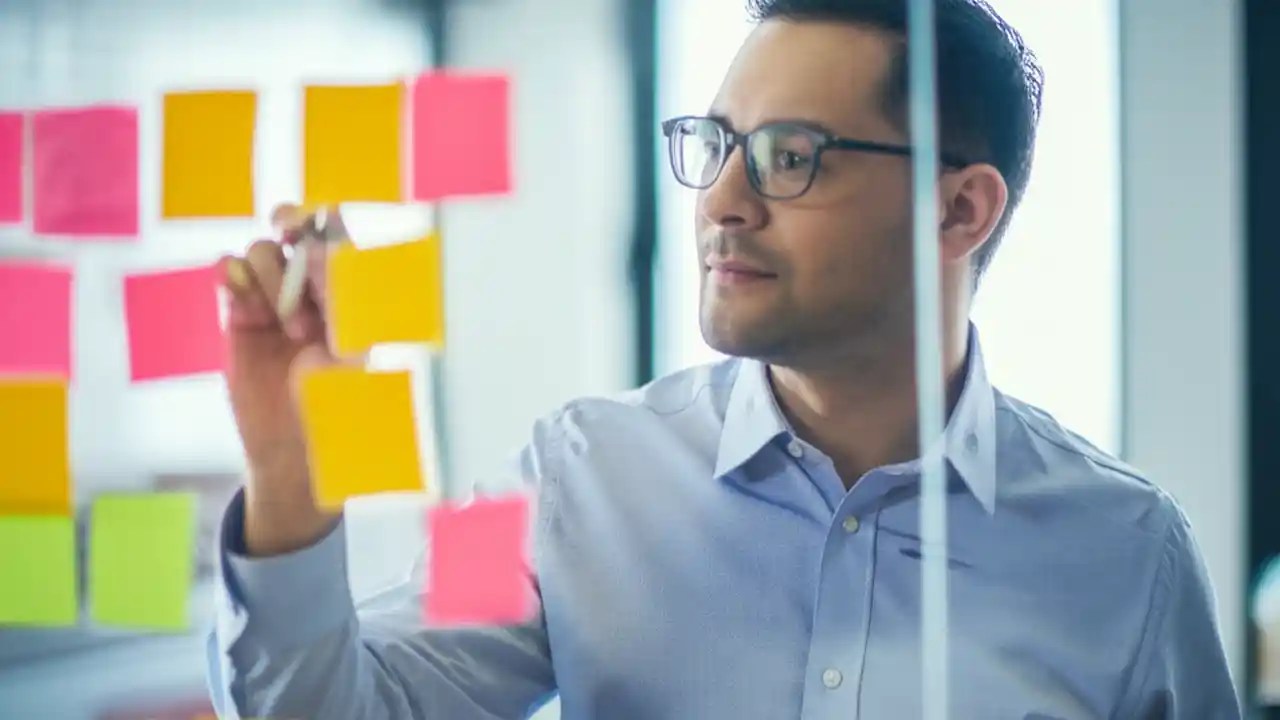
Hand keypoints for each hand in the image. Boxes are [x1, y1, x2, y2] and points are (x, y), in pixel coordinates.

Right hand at [219, 203, 346, 555]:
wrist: (294, 448)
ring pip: (262, 251)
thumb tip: (321, 254)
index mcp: (349, 292)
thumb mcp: (352, 358)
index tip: (316, 234)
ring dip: (270, 276)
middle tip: (290, 241)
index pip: (338, 234)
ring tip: (289, 328)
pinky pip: (228, 272)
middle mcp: (312, 287)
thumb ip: (342, 306)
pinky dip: (231, 275)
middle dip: (292, 227)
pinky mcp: (240, 313)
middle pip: (295, 228)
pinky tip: (245, 307)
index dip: (324, 222)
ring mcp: (273, 298)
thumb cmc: (338, 407)